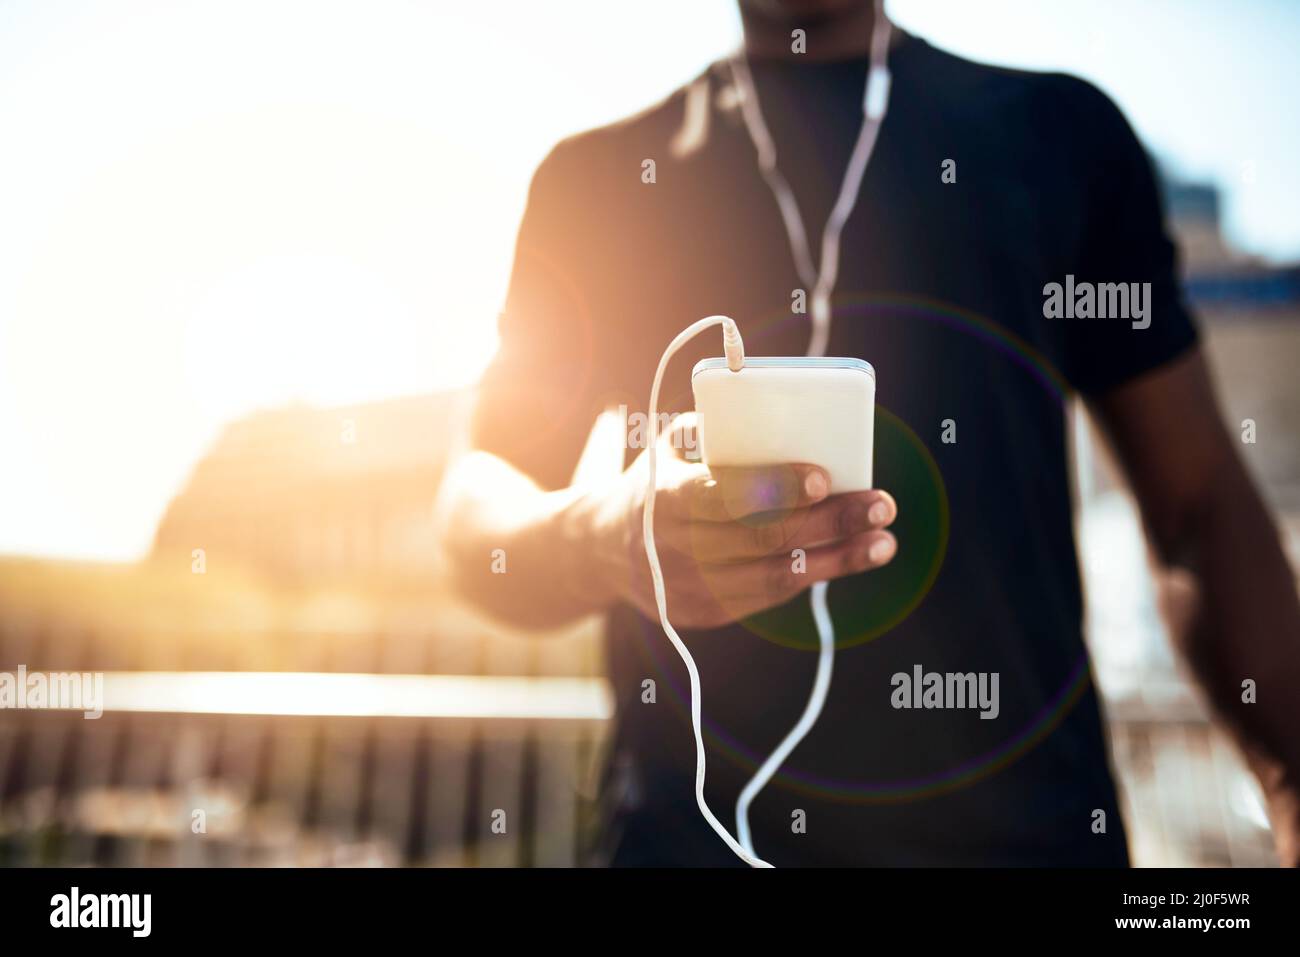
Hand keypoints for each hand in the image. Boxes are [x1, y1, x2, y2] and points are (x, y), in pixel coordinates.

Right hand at [575, 413, 897, 627]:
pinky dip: (811, 576)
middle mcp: (676, 548)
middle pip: (763, 538)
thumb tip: (789, 415)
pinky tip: (845, 558)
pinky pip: (767, 596)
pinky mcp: (704, 615)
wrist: (603, 550)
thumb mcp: (671, 447)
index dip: (777, 487)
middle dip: (829, 521)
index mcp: (665, 498)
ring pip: (775, 577)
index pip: (726, 495)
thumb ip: (719, 432)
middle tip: (880, 505)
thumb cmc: (655, 483)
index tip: (824, 477)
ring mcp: (690, 588)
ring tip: (882, 541)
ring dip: (837, 560)